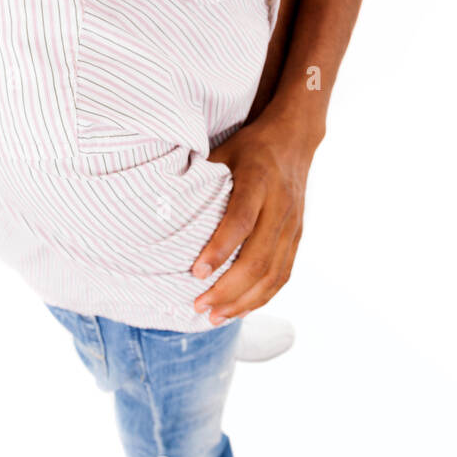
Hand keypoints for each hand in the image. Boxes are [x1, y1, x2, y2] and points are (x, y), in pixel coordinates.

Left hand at [189, 112, 318, 323]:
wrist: (293, 140)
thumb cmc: (248, 148)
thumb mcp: (222, 153)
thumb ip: (199, 179)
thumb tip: (159, 205)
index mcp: (258, 180)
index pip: (241, 220)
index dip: (219, 249)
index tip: (195, 272)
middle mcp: (280, 205)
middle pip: (258, 257)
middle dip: (228, 288)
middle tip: (199, 305)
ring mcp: (292, 224)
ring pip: (273, 273)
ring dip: (244, 301)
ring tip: (215, 317)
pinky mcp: (297, 236)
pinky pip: (284, 274)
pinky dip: (263, 298)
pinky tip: (240, 311)